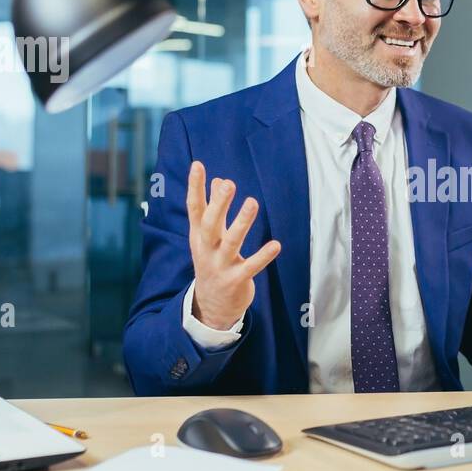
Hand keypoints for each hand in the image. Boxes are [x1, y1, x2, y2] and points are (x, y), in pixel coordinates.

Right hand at [186, 161, 280, 329]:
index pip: (194, 208)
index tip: (198, 165)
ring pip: (230, 242)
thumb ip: (215, 209)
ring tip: (252, 202)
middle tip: (230, 184)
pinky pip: (250, 267)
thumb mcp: (210, 236)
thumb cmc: (212, 262)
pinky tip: (276, 245)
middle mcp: (206, 249)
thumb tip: (219, 179)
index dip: (195, 187)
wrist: (211, 306)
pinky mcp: (235, 281)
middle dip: (219, 204)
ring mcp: (219, 265)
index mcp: (199, 235)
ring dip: (242, 223)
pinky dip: (263, 256)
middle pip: (210, 223)